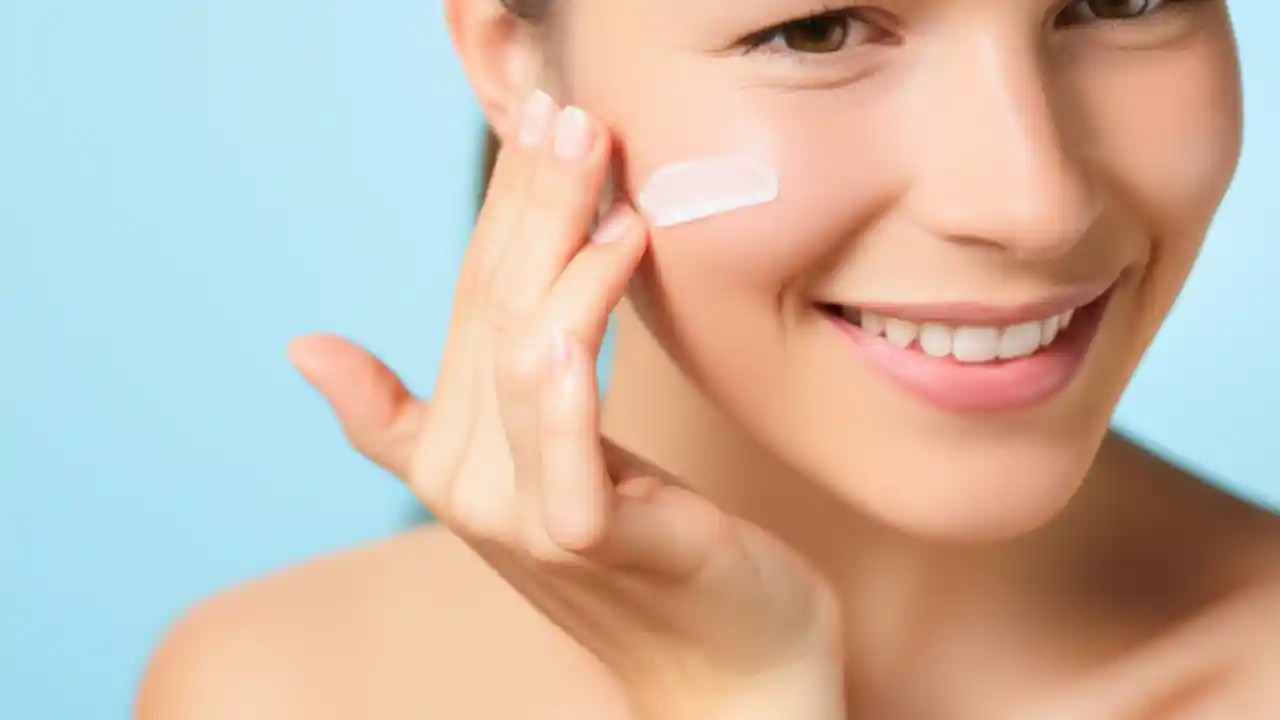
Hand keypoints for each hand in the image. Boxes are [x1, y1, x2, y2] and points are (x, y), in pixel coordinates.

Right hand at [287, 89, 846, 718]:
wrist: (721, 672)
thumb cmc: (646, 553)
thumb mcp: (544, 465)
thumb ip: (431, 411)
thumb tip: (307, 349)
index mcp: (452, 452)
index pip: (473, 300)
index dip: (502, 206)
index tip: (536, 119)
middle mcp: (467, 483)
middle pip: (496, 310)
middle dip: (532, 204)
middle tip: (570, 116)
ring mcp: (521, 517)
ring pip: (524, 355)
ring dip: (559, 254)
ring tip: (601, 169)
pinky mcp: (592, 541)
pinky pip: (568, 445)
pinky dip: (570, 369)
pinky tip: (600, 278)